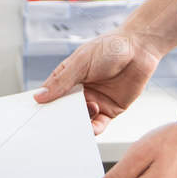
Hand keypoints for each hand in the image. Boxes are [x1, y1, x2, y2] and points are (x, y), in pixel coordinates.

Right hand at [33, 30, 159, 134]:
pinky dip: (94, 130)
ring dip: (78, 124)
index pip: (51, 95)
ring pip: (81, 120)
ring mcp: (95, 102)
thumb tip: (39, 96)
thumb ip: (61, 81)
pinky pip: (99, 125)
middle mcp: (80, 91)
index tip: (36, 116)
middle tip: (57, 126)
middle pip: (65, 111)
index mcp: (68, 77)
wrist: (139, 48)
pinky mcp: (110, 110)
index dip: (44, 106)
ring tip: (79, 121)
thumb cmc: (110, 47)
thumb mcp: (81, 62)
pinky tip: (91, 129)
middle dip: (61, 119)